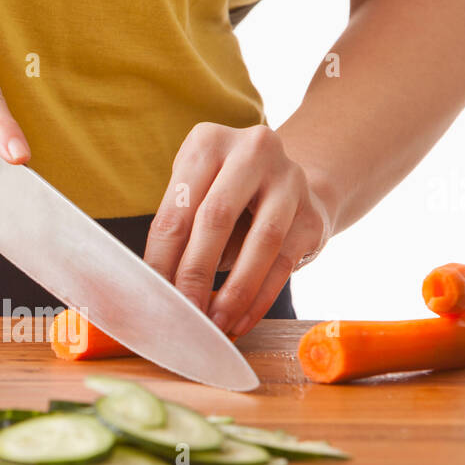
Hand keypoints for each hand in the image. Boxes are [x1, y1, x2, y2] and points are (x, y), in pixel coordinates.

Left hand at [143, 123, 332, 337]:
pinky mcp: (312, 214)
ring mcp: (289, 178)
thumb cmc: (225, 197)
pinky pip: (283, 263)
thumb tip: (156, 288)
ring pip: (260, 242)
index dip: (162, 256)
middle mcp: (252, 149)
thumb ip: (178, 231)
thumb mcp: (196, 196)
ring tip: (214, 323)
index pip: (178, 207)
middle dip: (195, 273)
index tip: (152, 295)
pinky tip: (241, 321)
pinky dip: (259, 299)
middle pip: (216, 217)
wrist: (289, 186)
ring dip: (233, 291)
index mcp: (208, 141)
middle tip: (182, 312)